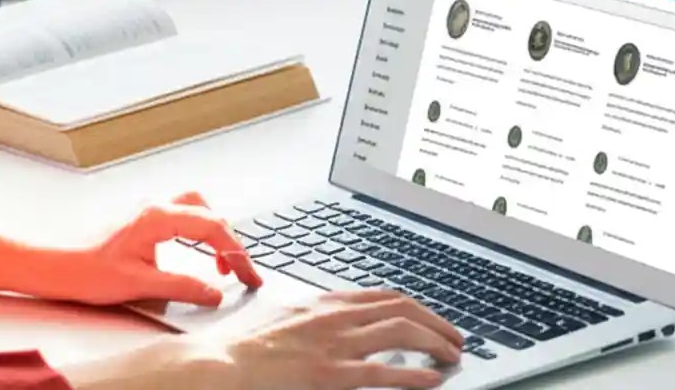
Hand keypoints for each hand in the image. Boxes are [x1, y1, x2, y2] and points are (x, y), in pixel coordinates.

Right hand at [62, 289, 464, 389]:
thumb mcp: (287, 323)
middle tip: (455, 339)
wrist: (219, 366)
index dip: (416, 306)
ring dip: (435, 342)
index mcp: (324, 303)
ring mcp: (334, 344)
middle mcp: (334, 315)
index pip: (383, 295)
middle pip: (401, 306)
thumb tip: (342, 330)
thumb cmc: (246, 351)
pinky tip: (433, 379)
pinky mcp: (330, 373)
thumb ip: (318, 322)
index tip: (433, 318)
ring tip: (453, 356)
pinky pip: (384, 371)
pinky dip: (415, 374)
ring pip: (401, 330)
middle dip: (436, 321)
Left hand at [67, 191, 262, 306]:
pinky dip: (198, 231)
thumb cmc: (87, 270)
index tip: (248, 275)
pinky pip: (181, 215)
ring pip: (196, 208)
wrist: (55, 264)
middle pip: (209, 212)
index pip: (212, 227)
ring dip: (214, 232)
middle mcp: (154, 206)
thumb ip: (182, 286)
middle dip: (230, 242)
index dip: (236, 253)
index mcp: (156, 217)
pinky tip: (196, 252)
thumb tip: (213, 292)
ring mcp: (147, 210)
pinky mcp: (141, 219)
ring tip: (222, 263)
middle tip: (241, 272)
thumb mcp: (139, 284)